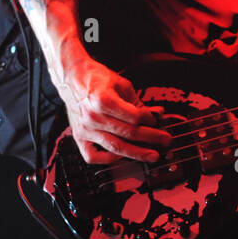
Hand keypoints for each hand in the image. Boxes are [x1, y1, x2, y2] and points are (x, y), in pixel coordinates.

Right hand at [57, 50, 171, 163]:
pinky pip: (92, 156)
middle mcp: (93, 116)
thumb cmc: (96, 79)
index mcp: (103, 100)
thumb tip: (155, 115)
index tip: (156, 120)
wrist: (72, 78)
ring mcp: (85, 129)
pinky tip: (122, 157)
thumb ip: (138, 103)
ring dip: (137, 153)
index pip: (134, 117)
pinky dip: (108, 160)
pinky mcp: (79, 137)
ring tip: (152, 155)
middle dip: (151, 138)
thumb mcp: (121, 84)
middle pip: (128, 133)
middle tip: (165, 141)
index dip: (150, 120)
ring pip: (115, 147)